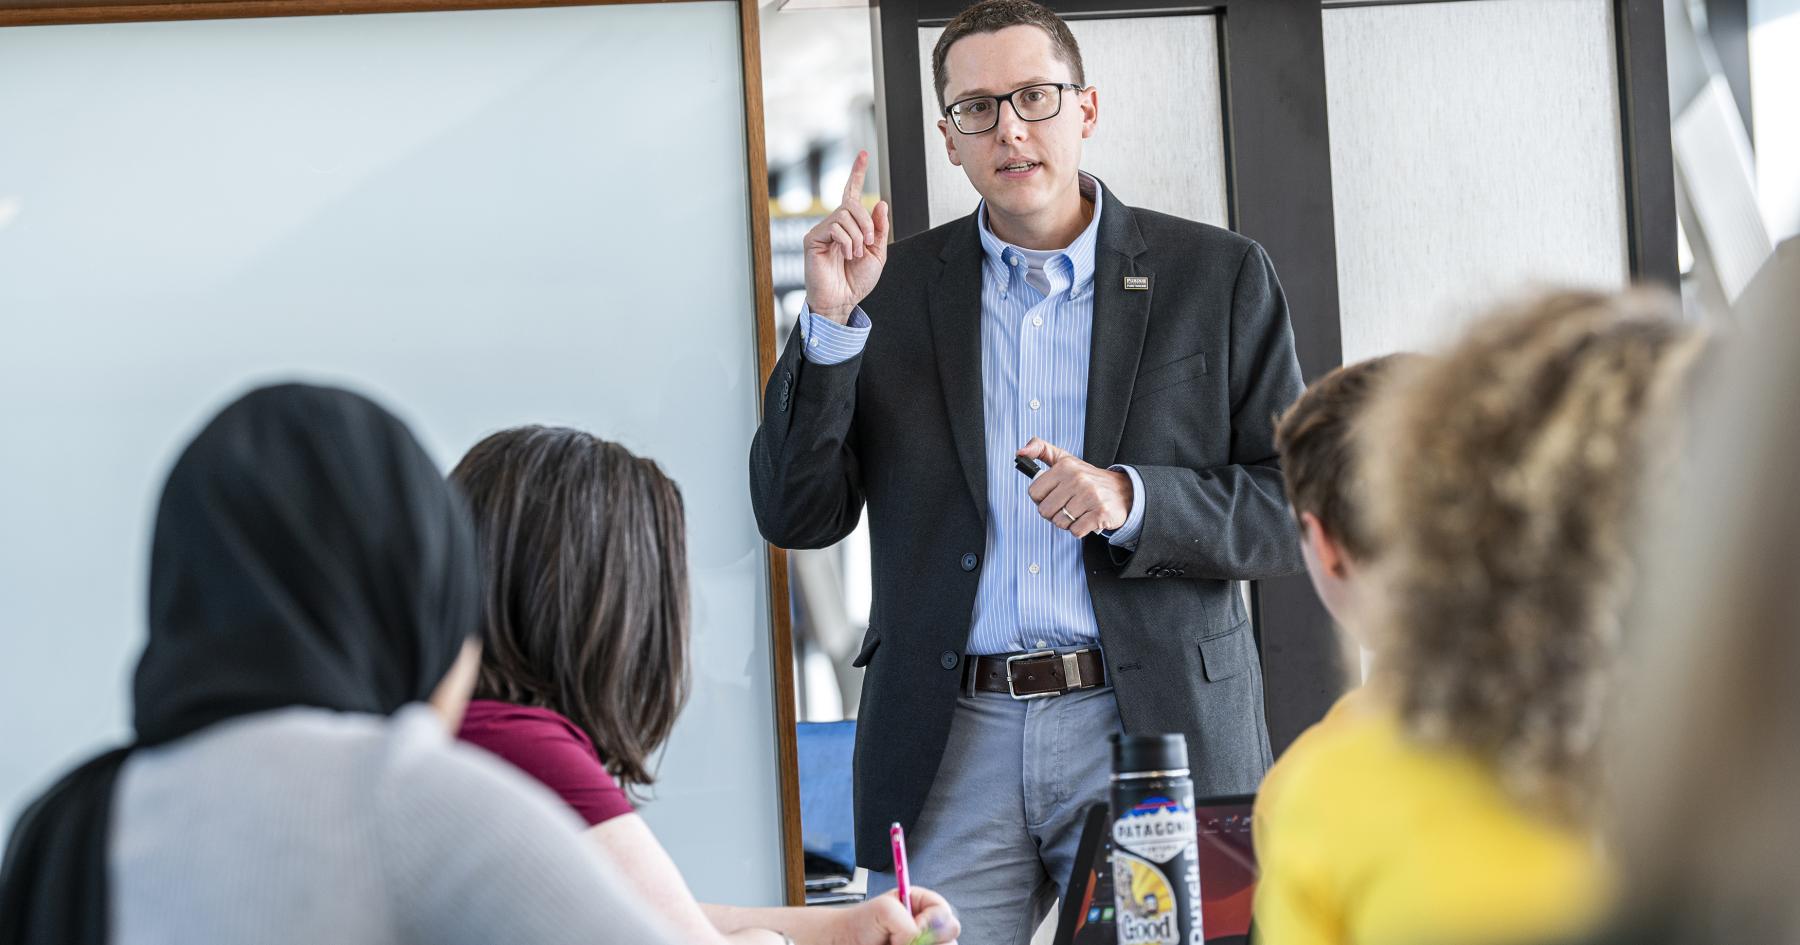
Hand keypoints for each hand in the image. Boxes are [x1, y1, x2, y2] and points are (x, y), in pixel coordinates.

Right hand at [804, 150, 890, 323]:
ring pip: (845, 214)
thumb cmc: (856, 281)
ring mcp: (822, 230)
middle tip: (868, 243)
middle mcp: (834, 224)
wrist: (843, 301)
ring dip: (858, 235)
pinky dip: (847, 241)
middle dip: (867, 222)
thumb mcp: (877, 253)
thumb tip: (880, 202)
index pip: (851, 193)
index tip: (863, 154)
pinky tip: (845, 255)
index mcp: (850, 226)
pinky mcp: (812, 238)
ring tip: (855, 254)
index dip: (856, 173)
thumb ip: (879, 229)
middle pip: (852, 203)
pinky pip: (835, 227)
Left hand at [830, 886, 958, 944]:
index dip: (931, 922)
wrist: (844, 943)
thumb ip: (905, 919)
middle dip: (927, 942)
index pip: (946, 915)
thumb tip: (917, 936)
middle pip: (950, 942)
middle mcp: (929, 931)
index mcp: (925, 908)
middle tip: (897, 941)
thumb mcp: (882, 909)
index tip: (912, 925)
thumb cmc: (860, 924)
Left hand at [1019, 438, 1131, 538]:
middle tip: (1068, 505)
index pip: (1034, 493)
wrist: (1124, 492)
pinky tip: (1088, 518)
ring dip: (1068, 522)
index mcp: (1065, 466)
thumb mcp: (1065, 459)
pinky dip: (1080, 529)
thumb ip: (1041, 450)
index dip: (1042, 498)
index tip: (1054, 495)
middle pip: (1045, 511)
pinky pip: (1075, 531)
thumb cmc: (1088, 478)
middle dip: (1054, 512)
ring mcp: (1090, 496)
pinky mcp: (1100, 513)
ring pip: (1060, 522)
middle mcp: (1077, 479)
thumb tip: (1019, 452)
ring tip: (1079, 511)